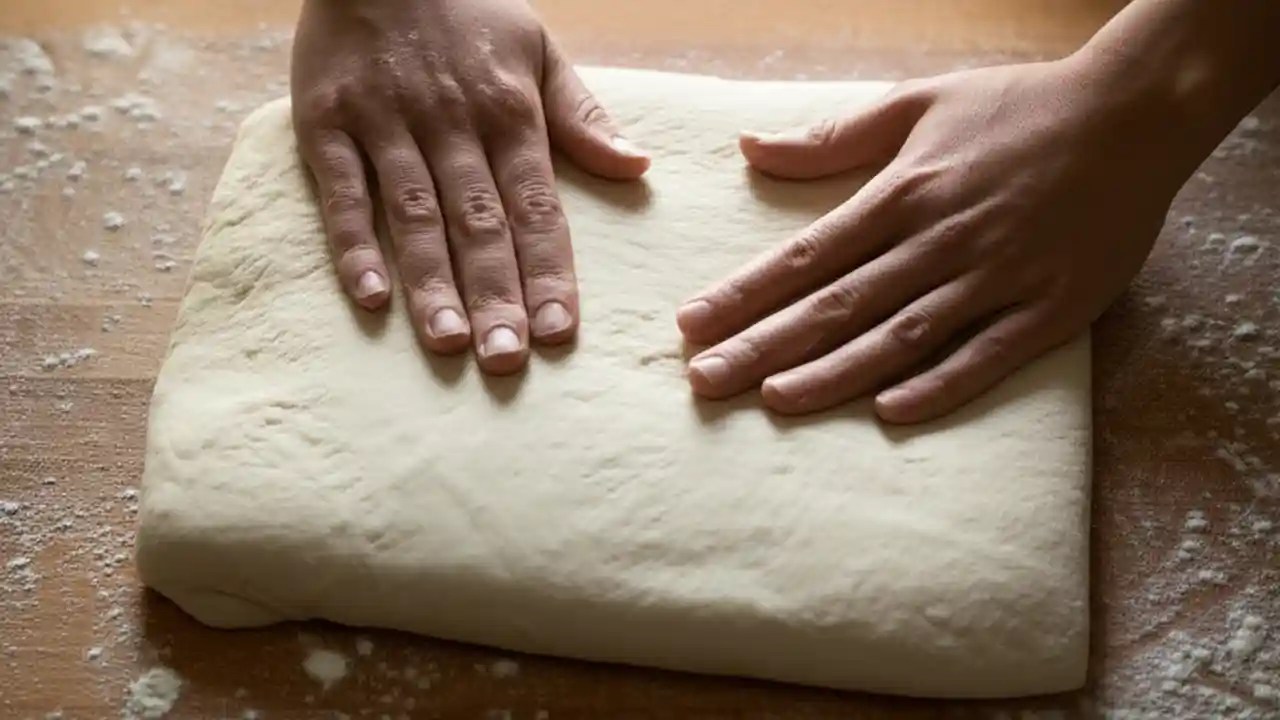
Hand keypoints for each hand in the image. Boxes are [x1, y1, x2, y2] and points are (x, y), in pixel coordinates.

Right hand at [292, 0, 648, 373]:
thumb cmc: (468, 10)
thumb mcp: (538, 50)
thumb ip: (583, 116)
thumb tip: (637, 168)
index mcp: (509, 112)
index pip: (536, 206)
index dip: (547, 271)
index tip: (558, 332)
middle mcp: (450, 124)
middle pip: (478, 222)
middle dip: (495, 293)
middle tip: (506, 361)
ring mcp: (385, 124)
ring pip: (415, 214)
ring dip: (432, 282)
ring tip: (450, 342)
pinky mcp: (325, 122)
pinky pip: (343, 191)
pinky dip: (354, 243)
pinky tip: (371, 296)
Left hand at [677, 57, 1180, 422]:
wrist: (1133, 115)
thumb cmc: (1017, 108)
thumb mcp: (918, 103)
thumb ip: (832, 135)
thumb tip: (750, 146)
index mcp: (904, 194)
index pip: (806, 256)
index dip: (745, 293)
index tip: (691, 325)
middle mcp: (941, 241)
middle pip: (839, 305)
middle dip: (765, 346)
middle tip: (705, 382)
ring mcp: (996, 279)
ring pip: (900, 337)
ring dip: (834, 373)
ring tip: (772, 400)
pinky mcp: (1047, 310)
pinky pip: (986, 356)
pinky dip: (940, 386)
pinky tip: (889, 412)